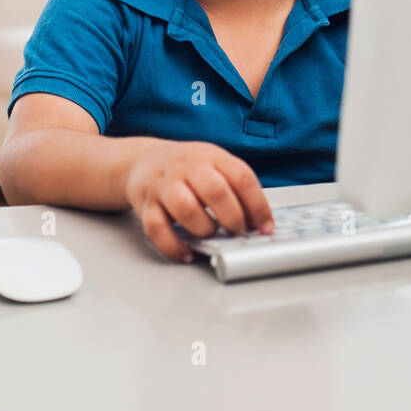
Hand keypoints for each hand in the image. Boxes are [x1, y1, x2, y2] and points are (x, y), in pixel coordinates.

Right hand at [125, 140, 275, 263]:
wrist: (145, 159)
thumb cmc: (188, 168)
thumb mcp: (215, 164)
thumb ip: (235, 188)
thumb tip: (259, 224)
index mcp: (212, 157)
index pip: (241, 177)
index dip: (258, 206)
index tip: (265, 228)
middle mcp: (188, 168)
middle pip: (215, 191)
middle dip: (232, 217)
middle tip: (238, 232)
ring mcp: (165, 186)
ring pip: (185, 208)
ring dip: (204, 228)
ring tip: (210, 234)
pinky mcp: (146, 205)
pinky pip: (157, 229)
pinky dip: (173, 246)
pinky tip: (187, 253)